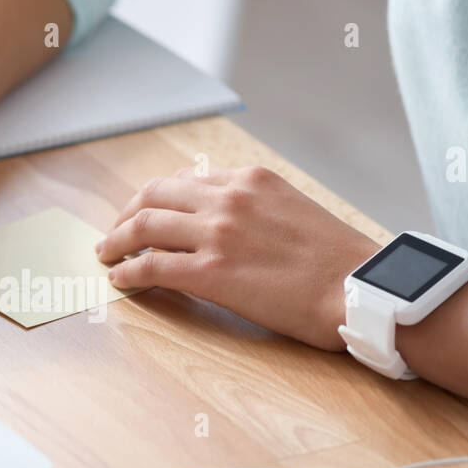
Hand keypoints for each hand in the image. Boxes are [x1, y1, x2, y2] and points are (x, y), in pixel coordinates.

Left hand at [96, 166, 378, 350]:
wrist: (360, 288)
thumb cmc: (339, 261)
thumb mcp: (294, 210)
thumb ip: (256, 209)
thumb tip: (227, 225)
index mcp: (251, 179)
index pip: (186, 179)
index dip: (158, 197)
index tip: (147, 211)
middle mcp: (229, 197)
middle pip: (155, 195)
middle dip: (128, 213)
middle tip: (116, 232)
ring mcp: (217, 233)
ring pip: (145, 225)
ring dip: (117, 240)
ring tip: (107, 253)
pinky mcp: (211, 273)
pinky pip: (152, 266)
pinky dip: (128, 271)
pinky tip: (120, 280)